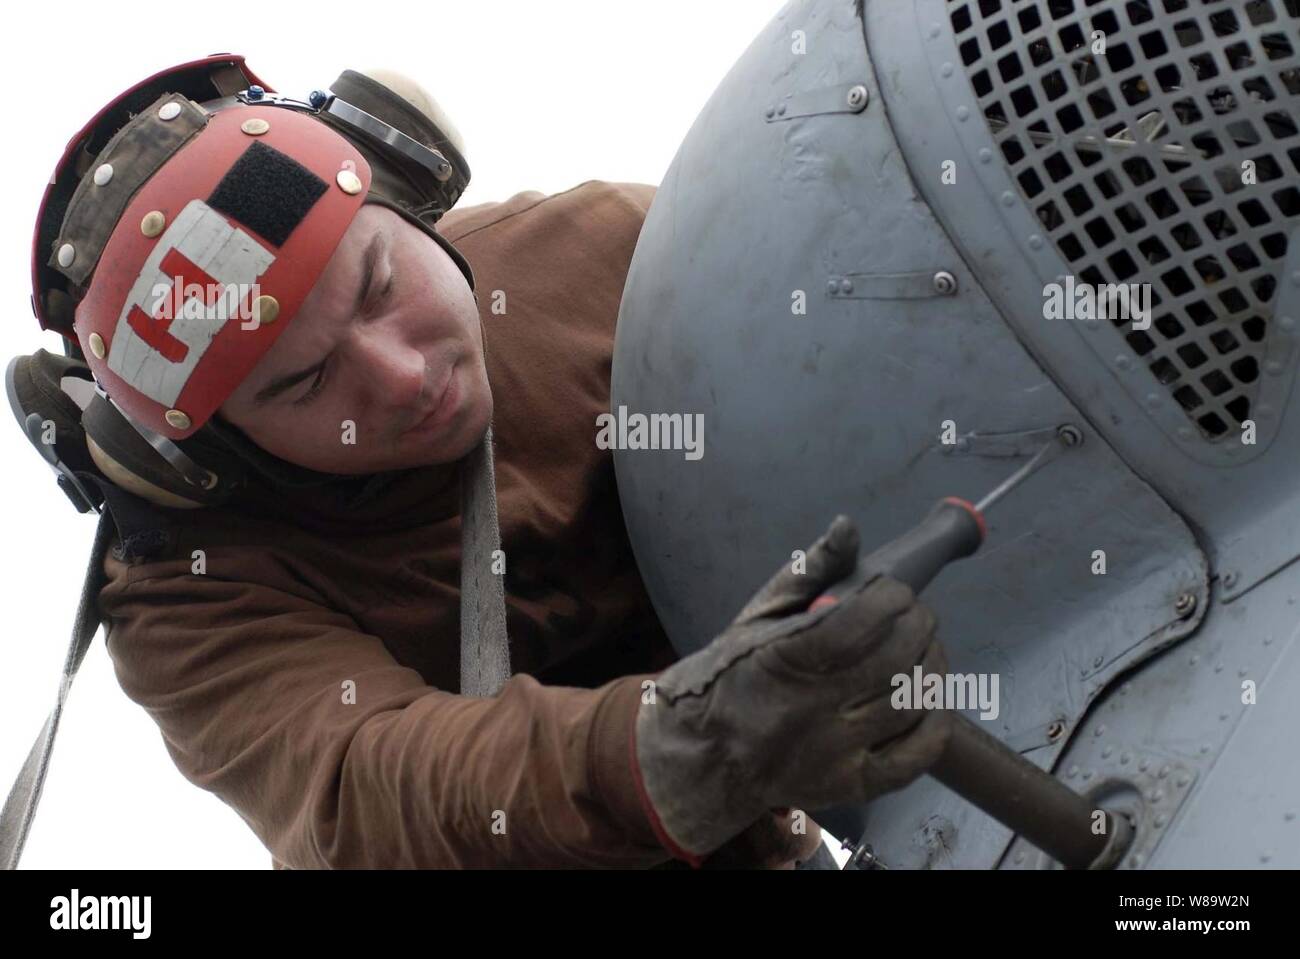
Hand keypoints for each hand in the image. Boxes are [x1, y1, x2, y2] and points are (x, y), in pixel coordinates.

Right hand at [633, 515, 952, 863]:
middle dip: (918, 625)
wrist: (704, 757)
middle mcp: (810, 711)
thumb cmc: (730, 677)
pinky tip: (929, 694)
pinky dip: (935, 719)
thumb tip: (848, 528)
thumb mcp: (758, 616)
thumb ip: (809, 572)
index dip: (891, 599)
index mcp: (783, 661)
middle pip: (895, 661)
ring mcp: (834, 754)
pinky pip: (916, 756)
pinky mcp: (850, 786)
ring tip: (924, 647)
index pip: (860, 623)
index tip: (894, 590)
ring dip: (931, 664)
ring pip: (911, 703)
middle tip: (915, 613)